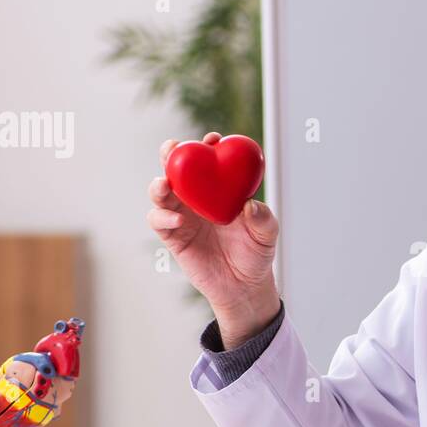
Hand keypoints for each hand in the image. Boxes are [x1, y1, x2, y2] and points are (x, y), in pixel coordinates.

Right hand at [147, 132, 280, 347]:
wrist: (243, 287)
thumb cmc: (256, 255)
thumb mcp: (267, 235)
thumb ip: (263, 219)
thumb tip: (250, 205)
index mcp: (219, 190)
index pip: (210, 161)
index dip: (208, 146)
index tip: (213, 139)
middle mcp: (197, 199)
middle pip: (178, 170)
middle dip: (172, 154)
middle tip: (173, 148)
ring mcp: (182, 216)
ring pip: (162, 193)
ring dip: (159, 184)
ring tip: (165, 184)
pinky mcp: (173, 236)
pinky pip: (160, 222)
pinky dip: (163, 217)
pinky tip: (178, 219)